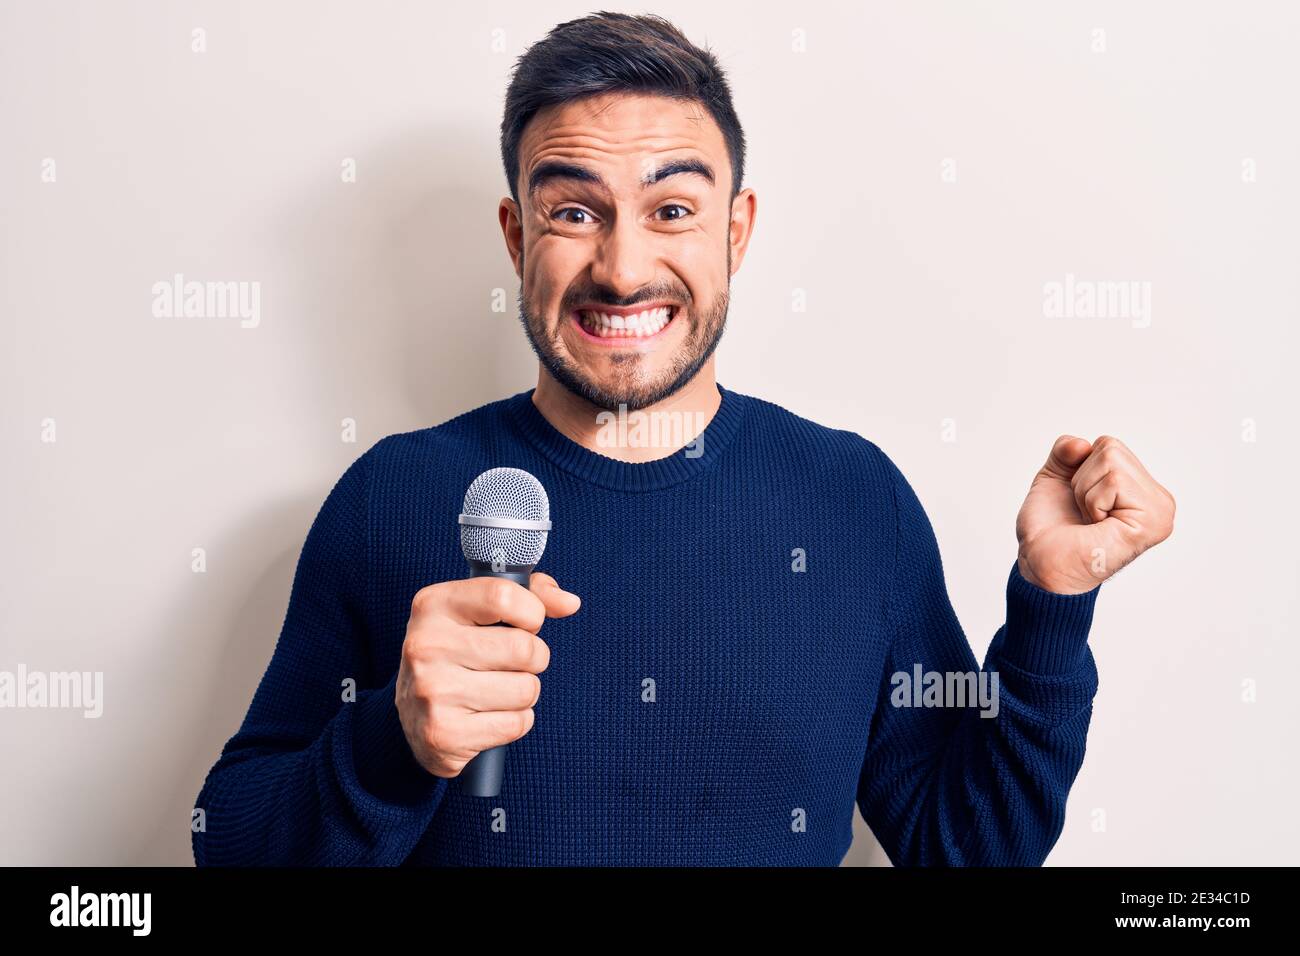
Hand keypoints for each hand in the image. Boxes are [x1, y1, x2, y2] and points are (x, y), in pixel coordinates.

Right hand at [395, 571, 579, 777]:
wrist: (412, 721)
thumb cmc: (457, 655)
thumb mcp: (479, 614)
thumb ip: (530, 595)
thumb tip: (570, 603)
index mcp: (433, 606)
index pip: (503, 596)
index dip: (531, 612)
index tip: (527, 623)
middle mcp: (426, 645)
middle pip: (524, 648)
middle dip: (533, 658)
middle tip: (512, 664)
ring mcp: (432, 691)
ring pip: (526, 688)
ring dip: (524, 693)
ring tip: (497, 691)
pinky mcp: (444, 733)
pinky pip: (517, 723)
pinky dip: (515, 721)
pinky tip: (489, 716)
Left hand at [1015, 435, 1174, 593]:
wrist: (1041, 564)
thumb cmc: (1050, 530)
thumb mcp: (1055, 478)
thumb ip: (1067, 451)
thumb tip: (1082, 443)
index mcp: (1141, 488)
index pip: (1108, 444)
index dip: (1080, 470)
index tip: (1079, 503)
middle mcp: (1158, 499)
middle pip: (1110, 448)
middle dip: (1082, 480)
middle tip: (1083, 514)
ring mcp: (1160, 511)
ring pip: (1112, 462)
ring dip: (1085, 493)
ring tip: (1090, 521)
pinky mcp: (1153, 522)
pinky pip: (1114, 481)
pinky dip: (1092, 502)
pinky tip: (1098, 527)